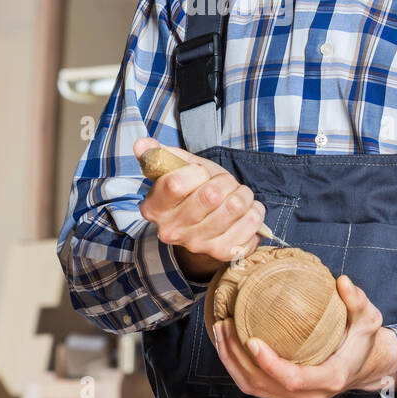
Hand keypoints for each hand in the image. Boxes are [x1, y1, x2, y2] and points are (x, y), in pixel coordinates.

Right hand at [134, 136, 266, 278]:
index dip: (196, 171)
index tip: (200, 172)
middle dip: (225, 181)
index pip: (176, 184)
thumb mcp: (176, 169)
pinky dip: (255, 212)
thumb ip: (158, 154)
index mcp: (153, 208)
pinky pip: (251, 225)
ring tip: (238, 194)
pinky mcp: (223, 253)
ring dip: (243, 194)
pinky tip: (247, 211)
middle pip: (210, 195)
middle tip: (225, 183)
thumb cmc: (191, 191)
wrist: (202, 227)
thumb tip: (141, 143)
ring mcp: (197, 245)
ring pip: (234, 208)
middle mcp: (171, 231)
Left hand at [212, 273, 396, 397]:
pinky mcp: (284, 393)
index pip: (293, 379)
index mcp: (330, 377)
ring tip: (221, 329)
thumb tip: (342, 282)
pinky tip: (227, 341)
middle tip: (226, 324)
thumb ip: (358, 301)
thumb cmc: (362, 340)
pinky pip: (254, 385)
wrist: (364, 364)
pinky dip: (236, 366)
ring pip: (253, 387)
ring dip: (231, 361)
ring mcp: (295, 397)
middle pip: (263, 384)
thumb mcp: (368, 319)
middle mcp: (310, 394)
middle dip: (238, 357)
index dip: (270, 364)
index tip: (252, 340)